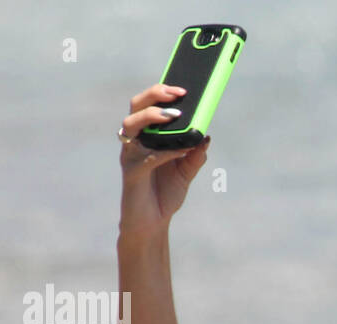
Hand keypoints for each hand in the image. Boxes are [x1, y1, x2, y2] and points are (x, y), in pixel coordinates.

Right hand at [117, 83, 211, 237]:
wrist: (152, 224)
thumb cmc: (164, 194)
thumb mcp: (186, 172)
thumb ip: (194, 155)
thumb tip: (206, 136)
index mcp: (146, 136)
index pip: (149, 105)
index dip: (162, 91)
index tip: (184, 86)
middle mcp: (135, 141)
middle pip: (136, 106)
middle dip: (155, 94)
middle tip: (179, 93)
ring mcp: (131, 155)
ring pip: (131, 124)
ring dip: (152, 116)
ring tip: (174, 115)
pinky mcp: (131, 172)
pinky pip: (146, 156)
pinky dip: (165, 151)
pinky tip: (181, 151)